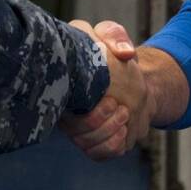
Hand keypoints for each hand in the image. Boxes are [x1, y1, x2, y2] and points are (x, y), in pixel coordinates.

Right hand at [61, 21, 149, 160]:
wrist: (129, 76)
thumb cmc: (109, 53)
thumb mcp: (109, 35)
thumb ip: (114, 35)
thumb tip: (125, 53)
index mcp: (61, 87)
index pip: (61, 107)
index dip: (88, 113)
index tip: (111, 100)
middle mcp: (63, 111)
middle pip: (75, 133)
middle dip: (102, 124)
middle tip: (122, 109)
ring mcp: (75, 129)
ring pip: (86, 145)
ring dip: (110, 134)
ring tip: (125, 115)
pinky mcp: (91, 141)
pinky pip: (97, 154)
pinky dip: (112, 147)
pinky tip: (123, 132)